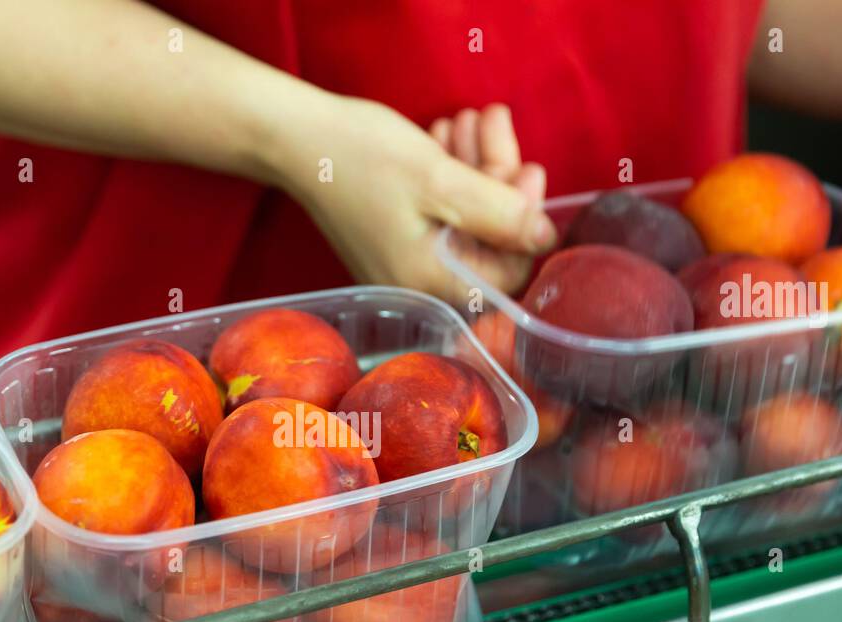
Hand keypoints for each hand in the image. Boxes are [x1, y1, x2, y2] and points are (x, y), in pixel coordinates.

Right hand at [271, 96, 555, 300]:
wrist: (294, 139)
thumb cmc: (363, 159)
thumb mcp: (442, 181)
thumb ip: (500, 214)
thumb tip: (547, 238)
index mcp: (431, 282)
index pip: (508, 273)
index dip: (525, 223)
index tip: (526, 171)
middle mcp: (419, 283)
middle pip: (488, 243)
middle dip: (500, 180)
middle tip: (492, 125)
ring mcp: (405, 260)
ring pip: (466, 221)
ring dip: (477, 166)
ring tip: (469, 119)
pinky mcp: (396, 237)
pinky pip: (440, 213)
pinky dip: (451, 174)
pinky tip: (446, 136)